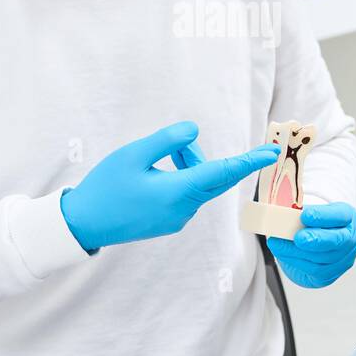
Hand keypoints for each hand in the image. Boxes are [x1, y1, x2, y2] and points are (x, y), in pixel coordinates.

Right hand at [61, 121, 280, 252]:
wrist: (84, 224)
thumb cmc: (105, 187)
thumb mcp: (133, 154)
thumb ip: (167, 140)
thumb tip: (194, 132)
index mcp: (179, 193)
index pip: (222, 172)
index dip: (248, 161)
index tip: (271, 153)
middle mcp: (184, 209)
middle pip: (211, 176)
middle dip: (198, 156)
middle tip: (174, 146)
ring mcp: (178, 219)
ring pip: (198, 184)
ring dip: (185, 166)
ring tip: (152, 160)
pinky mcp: (169, 222)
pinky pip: (187, 195)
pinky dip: (178, 179)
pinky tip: (152, 176)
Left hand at [266, 202, 355, 287]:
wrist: (318, 242)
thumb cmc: (314, 223)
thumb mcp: (312, 211)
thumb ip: (300, 210)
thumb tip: (283, 210)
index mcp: (348, 217)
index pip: (339, 216)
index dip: (322, 216)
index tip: (304, 215)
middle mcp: (350, 238)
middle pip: (336, 240)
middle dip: (315, 239)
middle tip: (298, 237)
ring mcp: (343, 258)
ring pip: (321, 258)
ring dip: (296, 251)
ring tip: (278, 243)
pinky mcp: (331, 274)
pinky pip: (313, 270)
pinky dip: (294, 260)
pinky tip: (282, 253)